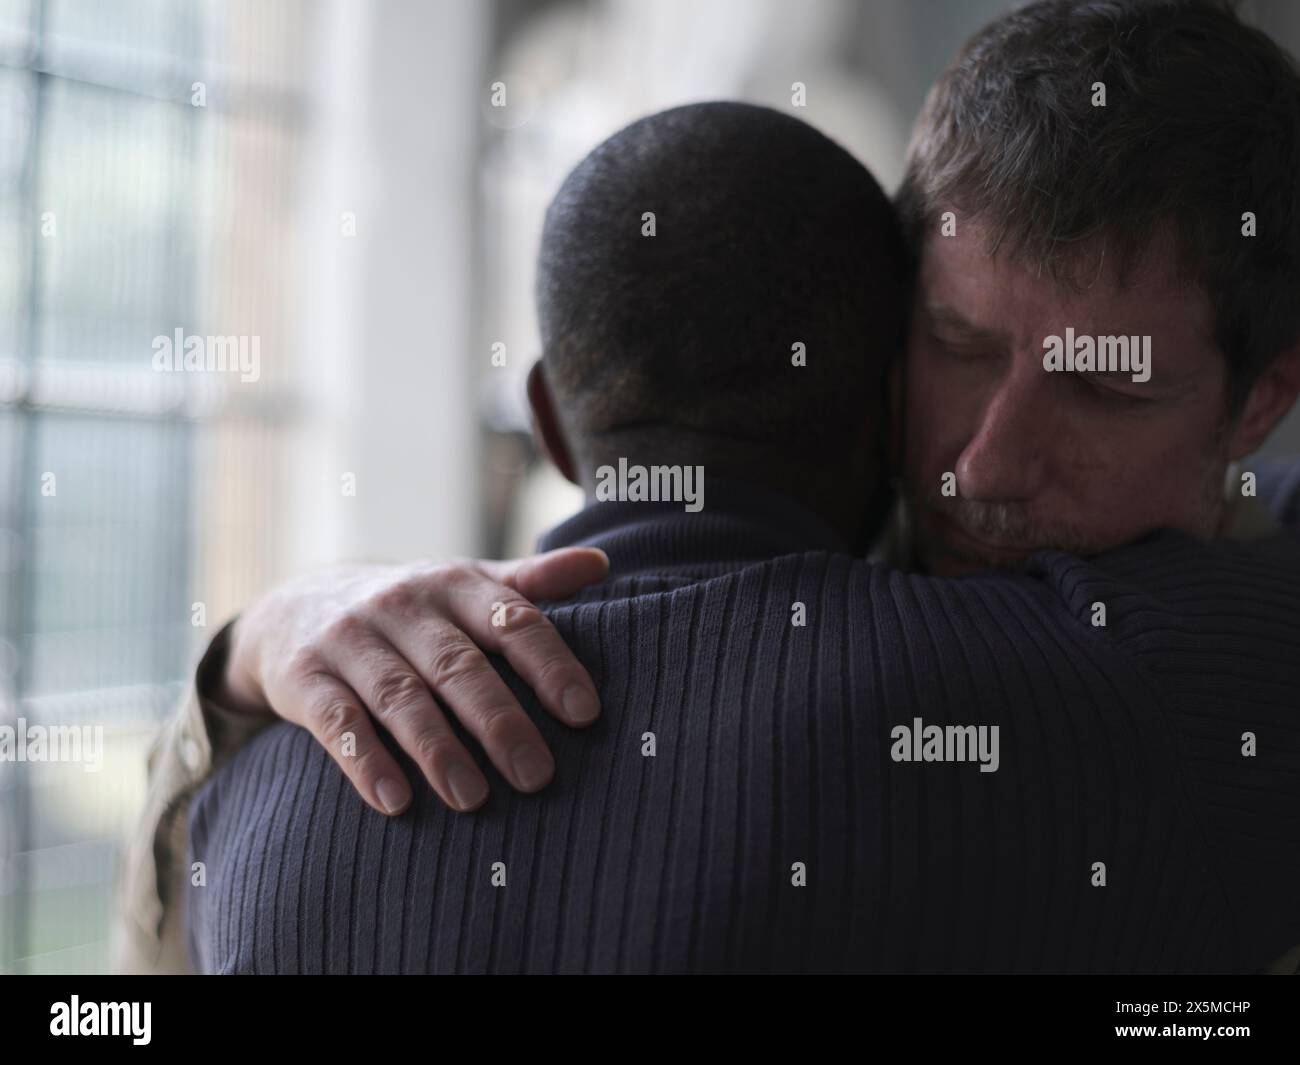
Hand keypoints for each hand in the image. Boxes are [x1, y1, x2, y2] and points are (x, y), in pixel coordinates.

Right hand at [212, 548, 608, 814]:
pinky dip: (365, 761)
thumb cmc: (409, 609)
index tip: (584, 713)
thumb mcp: (466, 585)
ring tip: (472, 798)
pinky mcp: (304, 677)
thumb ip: (530, 583)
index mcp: (454, 585)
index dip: (549, 665)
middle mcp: (403, 606)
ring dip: (437, 749)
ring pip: (400, 696)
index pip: (511, 621)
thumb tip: (601, 563)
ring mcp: (350, 640)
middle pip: (458, 665)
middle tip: (537, 775)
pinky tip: (394, 801)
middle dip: (499, 721)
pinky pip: (337, 721)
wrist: (293, 608)